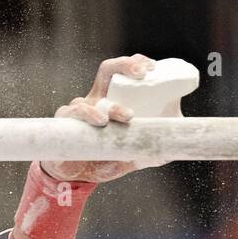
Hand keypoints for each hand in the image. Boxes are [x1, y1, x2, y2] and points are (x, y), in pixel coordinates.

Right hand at [41, 53, 161, 182]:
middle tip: (143, 74)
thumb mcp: (133, 152)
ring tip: (127, 115)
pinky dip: (87, 115)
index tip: (152, 67)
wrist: (76, 175)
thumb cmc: (105, 157)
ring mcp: (79, 111)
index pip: (121, 71)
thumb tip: (171, 147)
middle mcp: (95, 100)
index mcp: (111, 99)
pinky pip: (71, 113)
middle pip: (107, 71)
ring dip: (111, 106)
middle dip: (124, 66)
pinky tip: (99, 122)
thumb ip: (151, 148)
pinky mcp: (65, 124)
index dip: (135, 63)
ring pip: (96, 95)